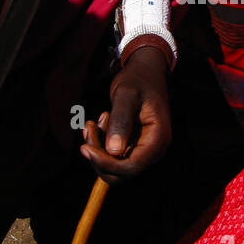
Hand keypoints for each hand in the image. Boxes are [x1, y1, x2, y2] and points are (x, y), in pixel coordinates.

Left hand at [79, 47, 170, 183]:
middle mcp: (154, 149)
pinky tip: (101, 121)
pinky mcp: (134, 146)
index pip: (132, 166)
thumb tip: (113, 152)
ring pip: (115, 166)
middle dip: (99, 157)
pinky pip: (114, 156)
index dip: (107, 164)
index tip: (85, 148)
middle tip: (88, 129)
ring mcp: (144, 149)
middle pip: (122, 172)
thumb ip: (121, 121)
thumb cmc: (138, 79)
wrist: (146, 71)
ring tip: (92, 123)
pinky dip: (101, 143)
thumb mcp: (126, 95)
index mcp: (158, 138)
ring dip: (98, 149)